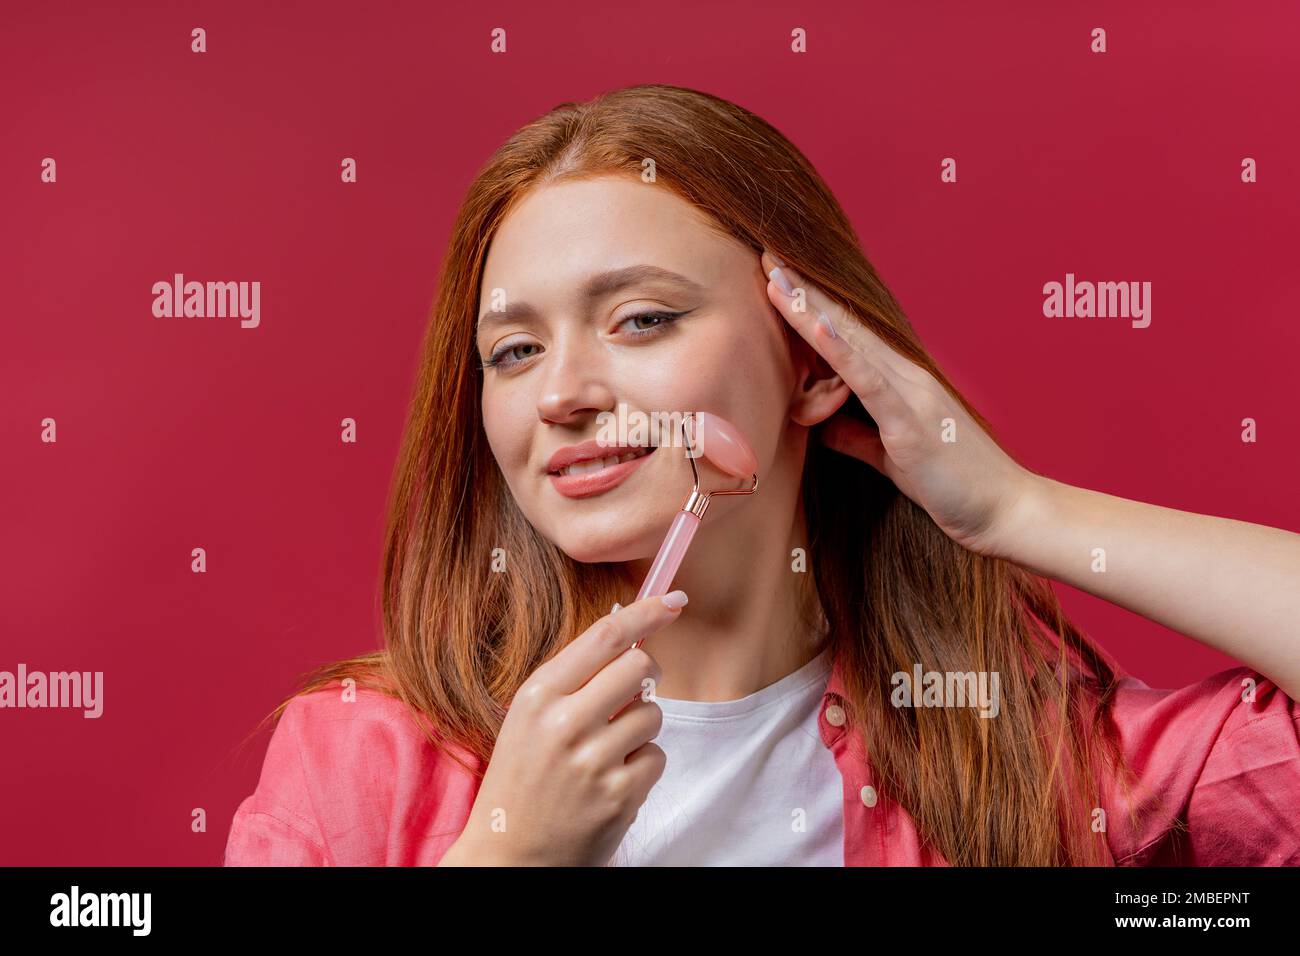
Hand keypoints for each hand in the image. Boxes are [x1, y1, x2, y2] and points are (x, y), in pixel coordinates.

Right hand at [446, 593, 684, 865]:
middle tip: (630, 695)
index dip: (647, 613)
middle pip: (640, 667)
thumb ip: (574, 678)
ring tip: (607, 751)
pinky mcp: (618, 797)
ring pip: (654, 714)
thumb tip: (633, 637)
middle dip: (645, 676)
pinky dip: (642, 767)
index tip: (673, 601)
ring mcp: (593, 761)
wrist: (508, 855)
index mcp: (539, 695)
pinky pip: (657, 757)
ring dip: (641, 728)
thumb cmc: (521, 779)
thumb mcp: (528, 717)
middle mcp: (565, 722)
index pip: (606, 636)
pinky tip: (612, 781)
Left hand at [761, 248, 1039, 557]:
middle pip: (844, 324)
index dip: (811, 305)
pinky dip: (840, 351)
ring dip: (811, 309)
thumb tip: (825, 428)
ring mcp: (909, 393)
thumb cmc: (954, 484)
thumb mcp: (892, 458)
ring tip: (777, 277)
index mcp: (900, 382)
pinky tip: (815, 326)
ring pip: (850, 341)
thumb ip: (858, 438)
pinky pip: (868, 380)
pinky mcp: (910, 421)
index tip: (778, 274)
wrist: (1006, 509)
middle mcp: (905, 375)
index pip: (847, 334)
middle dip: (803, 290)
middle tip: (767, 253)